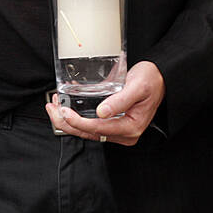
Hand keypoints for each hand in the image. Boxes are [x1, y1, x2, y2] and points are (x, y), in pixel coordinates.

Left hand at [45, 61, 164, 146]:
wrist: (160, 78)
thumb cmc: (151, 81)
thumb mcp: (137, 86)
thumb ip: (120, 99)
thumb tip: (102, 112)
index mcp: (130, 127)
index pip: (97, 129)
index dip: (77, 121)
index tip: (63, 111)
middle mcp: (123, 133)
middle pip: (88, 133)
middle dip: (66, 122)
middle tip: (51, 108)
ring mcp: (117, 130)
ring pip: (87, 131)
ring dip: (69, 120)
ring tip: (54, 106)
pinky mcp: (113, 124)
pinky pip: (91, 125)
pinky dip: (77, 117)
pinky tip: (67, 106)